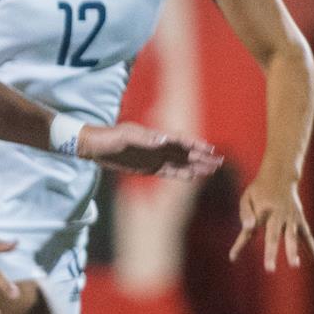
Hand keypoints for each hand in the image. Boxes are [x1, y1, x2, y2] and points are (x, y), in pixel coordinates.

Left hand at [81, 122, 221, 178]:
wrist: (95, 148)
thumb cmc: (108, 138)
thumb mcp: (124, 136)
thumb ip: (144, 138)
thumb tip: (164, 139)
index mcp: (155, 136)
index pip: (180, 140)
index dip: (195, 144)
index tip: (210, 149)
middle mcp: (159, 147)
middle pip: (185, 152)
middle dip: (202, 157)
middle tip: (219, 162)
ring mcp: (155, 158)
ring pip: (181, 163)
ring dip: (196, 166)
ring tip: (212, 170)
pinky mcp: (149, 168)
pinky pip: (169, 172)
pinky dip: (182, 174)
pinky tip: (193, 177)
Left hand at [231, 171, 313, 269]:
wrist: (281, 175)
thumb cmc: (259, 190)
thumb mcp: (247, 197)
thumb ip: (245, 213)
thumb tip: (246, 228)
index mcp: (262, 211)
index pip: (249, 231)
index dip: (240, 245)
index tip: (232, 257)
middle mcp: (278, 215)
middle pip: (274, 236)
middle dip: (271, 252)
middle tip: (269, 269)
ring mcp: (291, 218)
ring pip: (293, 236)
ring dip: (294, 251)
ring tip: (295, 265)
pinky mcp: (300, 220)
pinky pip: (306, 235)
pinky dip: (312, 247)